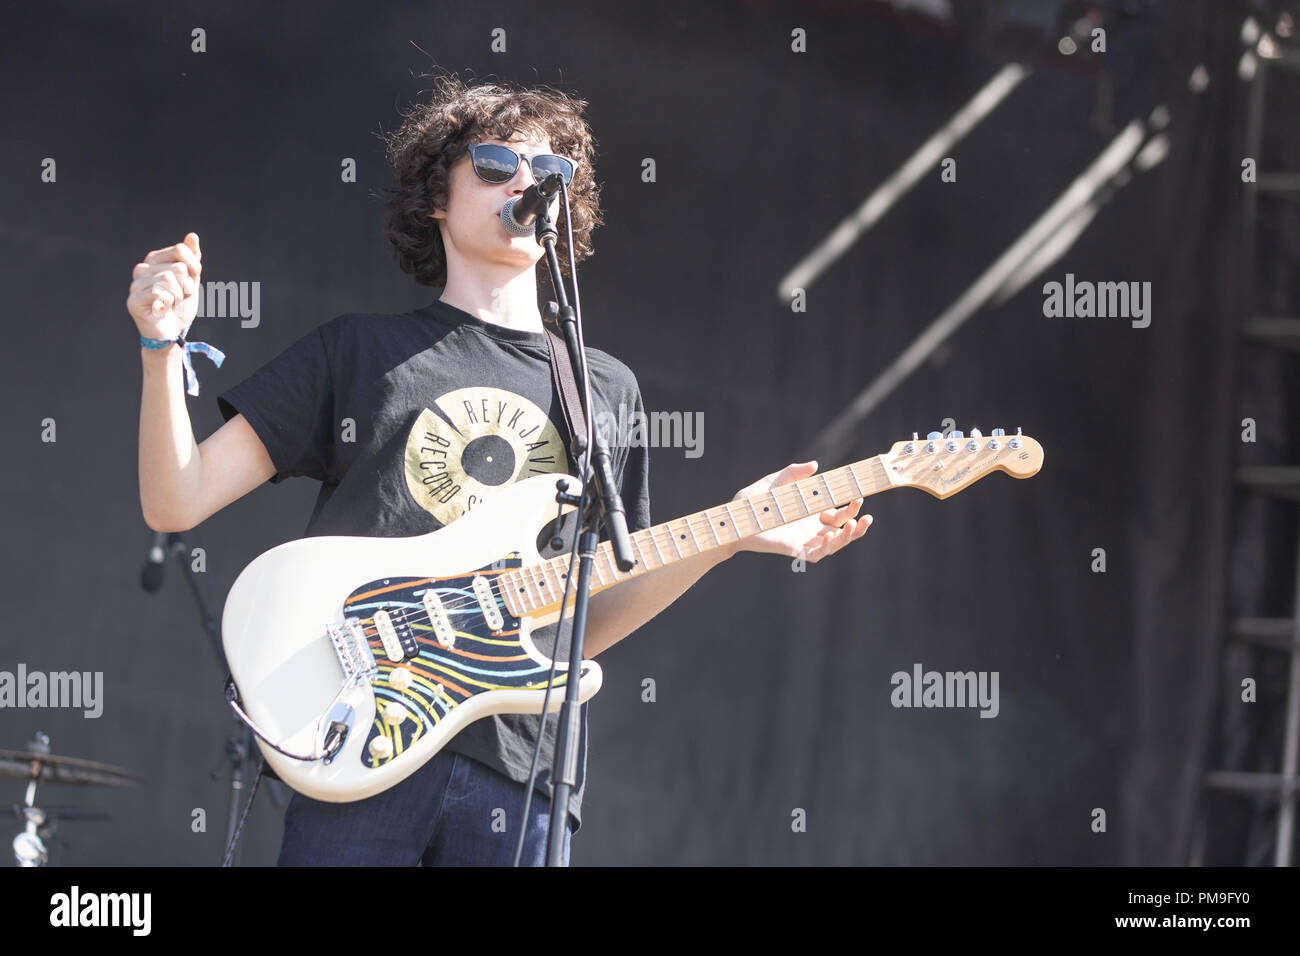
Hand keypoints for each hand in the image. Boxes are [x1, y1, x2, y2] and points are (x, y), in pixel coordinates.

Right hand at [126, 233, 201, 342]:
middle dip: (187, 286)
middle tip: (180, 298)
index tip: (191, 281)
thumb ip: (192, 259)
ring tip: (172, 304)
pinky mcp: (133, 301)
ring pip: (169, 279)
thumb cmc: (180, 306)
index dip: (194, 267)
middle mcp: (141, 269)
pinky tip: (164, 309)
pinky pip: (159, 293)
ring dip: (179, 296)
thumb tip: (192, 236)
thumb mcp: (191, 280)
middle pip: (178, 267)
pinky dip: (169, 303)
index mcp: (154, 260)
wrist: (171, 333)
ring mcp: (135, 285)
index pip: (180, 250)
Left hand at [729, 460, 871, 561]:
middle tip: (865, 514)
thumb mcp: (777, 481)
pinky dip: (827, 547)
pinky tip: (831, 537)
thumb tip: (814, 464)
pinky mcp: (794, 550)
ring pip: (834, 544)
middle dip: (857, 523)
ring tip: (856, 525)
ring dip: (848, 537)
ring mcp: (804, 540)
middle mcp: (811, 528)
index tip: (860, 496)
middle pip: (842, 530)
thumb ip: (794, 472)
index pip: (839, 513)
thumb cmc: (755, 501)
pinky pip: (816, 553)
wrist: (736, 517)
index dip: (852, 508)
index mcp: (811, 513)